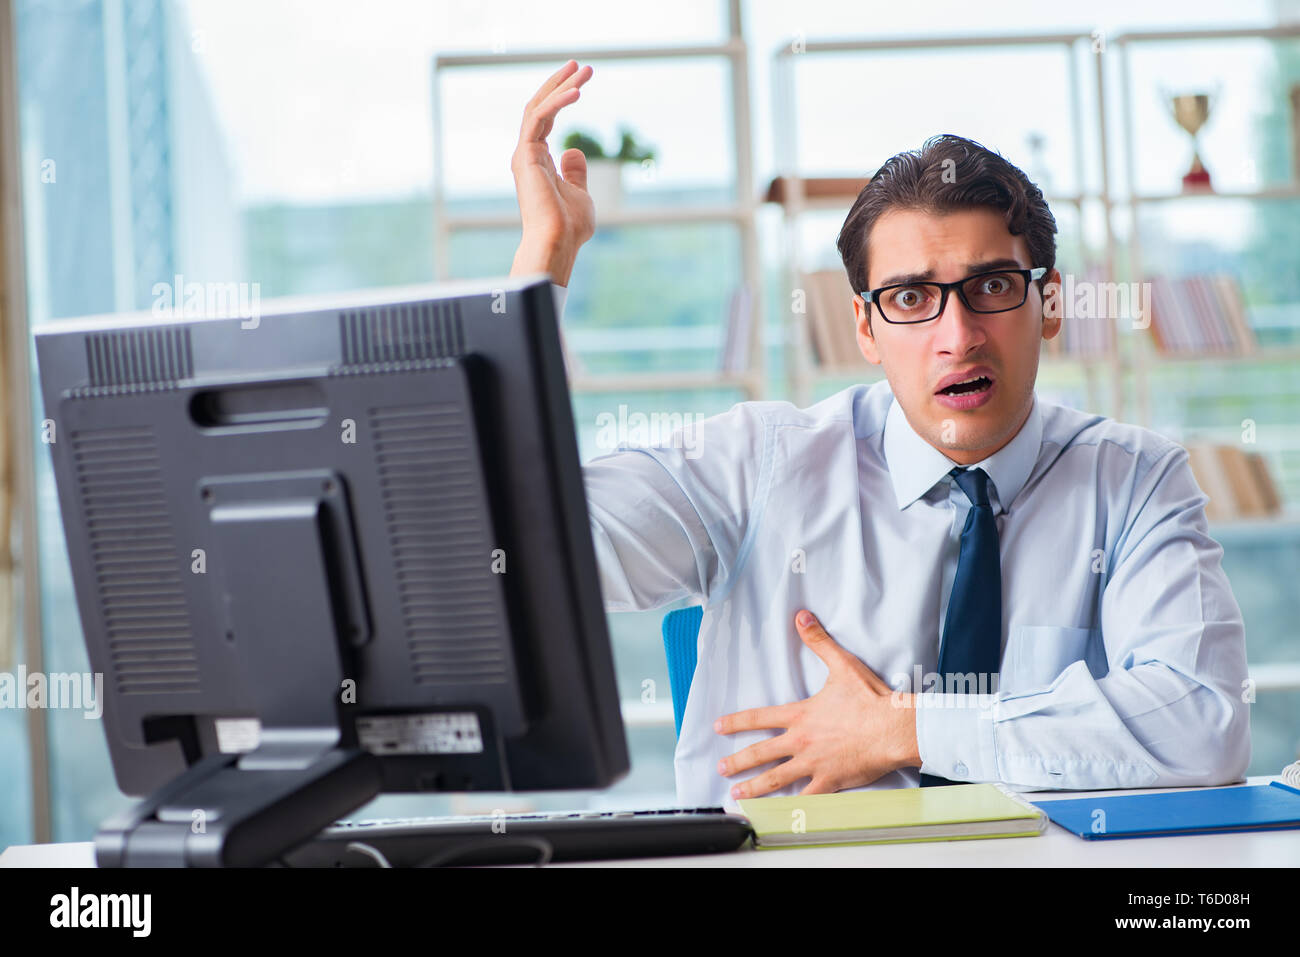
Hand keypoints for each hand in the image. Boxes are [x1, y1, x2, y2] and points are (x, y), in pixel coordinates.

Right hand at [508, 59, 595, 286]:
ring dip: (560, 86)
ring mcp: (524, 154)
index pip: (545, 119)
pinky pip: (540, 118)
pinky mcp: (525, 155)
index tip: (579, 80)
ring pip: (538, 108)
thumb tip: (574, 150)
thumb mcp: (579, 193)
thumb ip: (575, 172)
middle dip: (560, 83)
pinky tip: (577, 92)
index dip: (561, 96)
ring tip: (583, 70)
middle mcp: (526, 154)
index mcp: (537, 161)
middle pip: (540, 107)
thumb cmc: (568, 226)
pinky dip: (557, 102)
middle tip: (581, 65)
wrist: (556, 241)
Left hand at [714, 609, 919, 797]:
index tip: (719, 727)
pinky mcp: (830, 782)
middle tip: (721, 768)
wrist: (894, 728)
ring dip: (754, 787)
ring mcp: (814, 764)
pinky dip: (791, 808)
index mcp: (801, 716)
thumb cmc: (871, 699)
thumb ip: (819, 641)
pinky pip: (806, 799)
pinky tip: (777, 814)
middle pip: (760, 753)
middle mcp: (801, 742)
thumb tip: (802, 617)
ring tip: (737, 794)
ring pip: (776, 779)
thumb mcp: (842, 665)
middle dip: (738, 761)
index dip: (736, 722)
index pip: (759, 718)